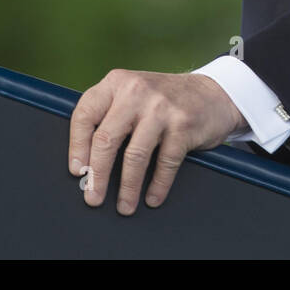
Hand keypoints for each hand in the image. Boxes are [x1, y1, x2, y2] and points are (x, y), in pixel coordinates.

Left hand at [68, 70, 244, 214]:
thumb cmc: (164, 100)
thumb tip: (84, 158)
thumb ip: (110, 113)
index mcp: (117, 82)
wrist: (212, 93)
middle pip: (106, 139)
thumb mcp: (133, 94)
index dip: (76, 146)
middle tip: (92, 197)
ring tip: (124, 206)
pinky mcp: (183, 124)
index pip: (85, 114)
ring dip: (127, 188)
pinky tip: (152, 198)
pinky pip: (165, 163)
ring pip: (134, 155)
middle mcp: (136, 91)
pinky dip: (157, 185)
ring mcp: (161, 107)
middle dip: (97, 174)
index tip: (76, 171)